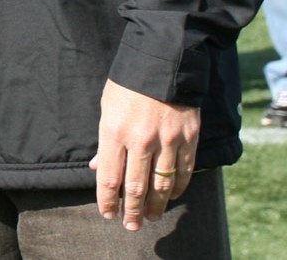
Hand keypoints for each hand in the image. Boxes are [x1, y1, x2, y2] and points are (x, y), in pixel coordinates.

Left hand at [89, 79, 199, 230]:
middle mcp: (141, 140)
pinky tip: (171, 197)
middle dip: (131, 211)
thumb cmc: (128, 84)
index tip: (107, 214)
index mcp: (114, 132)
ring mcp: (167, 141)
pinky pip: (184, 172)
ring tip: (150, 217)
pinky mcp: (189, 139)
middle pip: (135, 187)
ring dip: (155, 205)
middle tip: (130, 225)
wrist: (164, 61)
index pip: (109, 178)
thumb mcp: (107, 108)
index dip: (108, 200)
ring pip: (161, 185)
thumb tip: (97, 169)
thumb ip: (104, 142)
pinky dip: (177, 188)